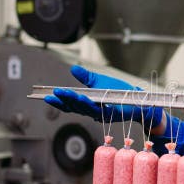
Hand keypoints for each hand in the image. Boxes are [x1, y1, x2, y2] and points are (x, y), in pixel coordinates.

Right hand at [44, 65, 164, 128]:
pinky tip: (83, 98)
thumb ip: (86, 77)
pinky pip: (99, 110)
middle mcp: (93, 111)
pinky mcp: (112, 114)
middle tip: (54, 94)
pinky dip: (90, 104)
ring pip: (85, 109)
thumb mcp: (99, 81)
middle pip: (75, 107)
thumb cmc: (119, 91)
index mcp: (88, 103)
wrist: (137, 97)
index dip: (59, 102)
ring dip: (75, 101)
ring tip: (65, 94)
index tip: (46, 97)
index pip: (70, 104)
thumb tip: (73, 68)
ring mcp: (102, 114)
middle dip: (64, 100)